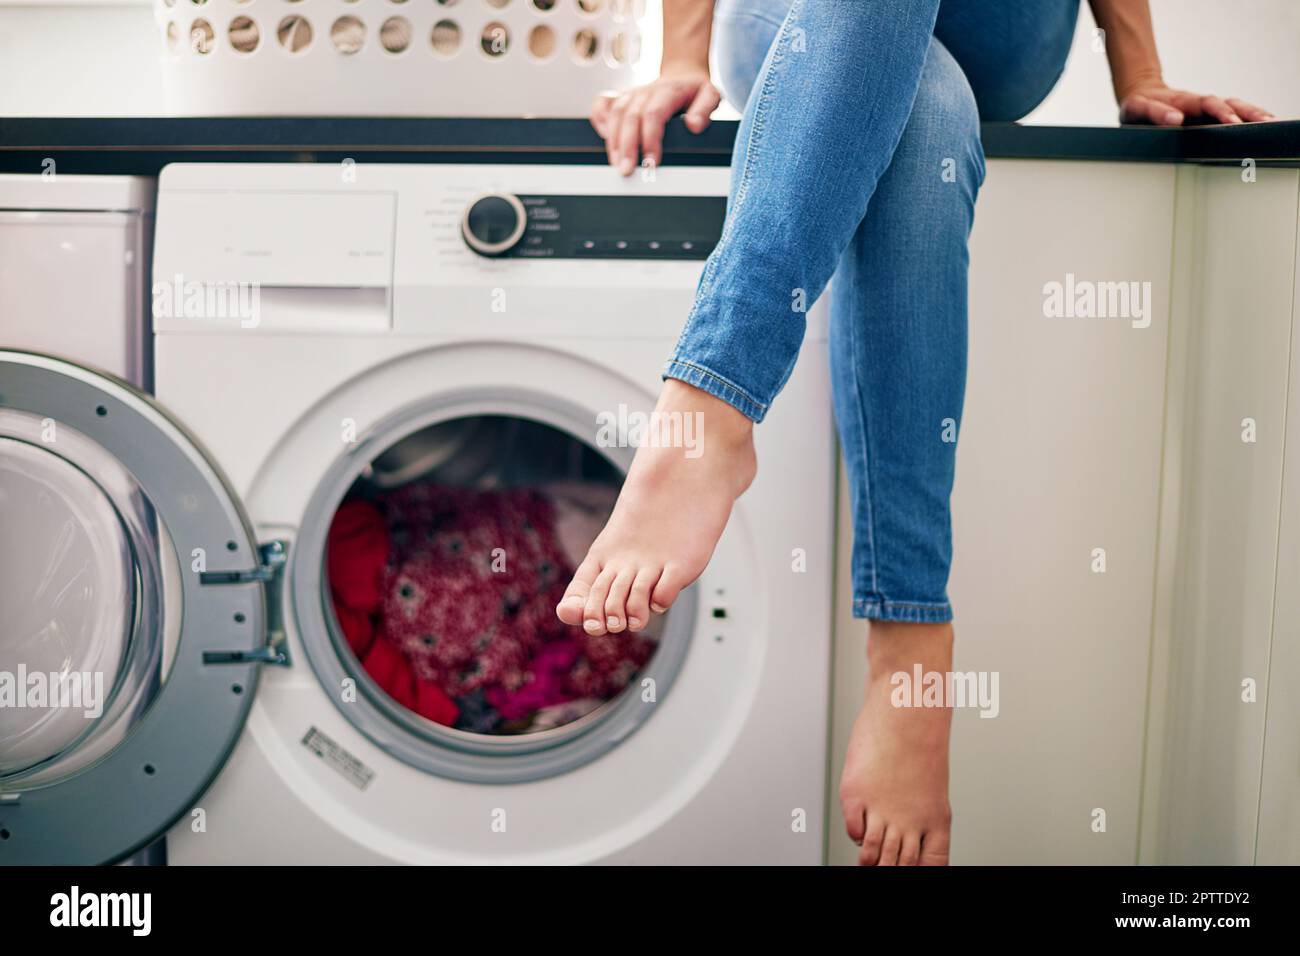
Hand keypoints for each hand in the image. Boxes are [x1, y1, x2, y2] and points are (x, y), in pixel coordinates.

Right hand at [590, 66, 720, 175]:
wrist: (683, 73)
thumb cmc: (695, 90)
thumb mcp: (710, 95)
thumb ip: (705, 109)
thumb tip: (694, 126)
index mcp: (668, 91)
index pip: (653, 114)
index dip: (649, 139)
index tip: (651, 162)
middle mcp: (646, 91)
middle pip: (630, 116)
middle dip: (627, 146)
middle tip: (627, 170)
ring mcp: (632, 93)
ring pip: (615, 113)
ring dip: (613, 141)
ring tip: (617, 163)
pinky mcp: (622, 96)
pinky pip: (602, 104)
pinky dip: (599, 120)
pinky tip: (605, 138)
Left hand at [1119, 83, 1273, 125]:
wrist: (1140, 98)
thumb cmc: (1138, 106)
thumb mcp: (1137, 108)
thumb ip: (1154, 113)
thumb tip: (1175, 119)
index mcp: (1184, 102)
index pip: (1208, 104)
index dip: (1221, 112)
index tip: (1232, 122)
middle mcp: (1199, 105)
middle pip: (1229, 104)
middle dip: (1247, 113)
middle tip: (1264, 123)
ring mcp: (1205, 111)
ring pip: (1235, 109)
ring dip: (1253, 115)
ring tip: (1273, 124)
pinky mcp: (1207, 118)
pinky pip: (1232, 116)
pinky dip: (1248, 119)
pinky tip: (1263, 125)